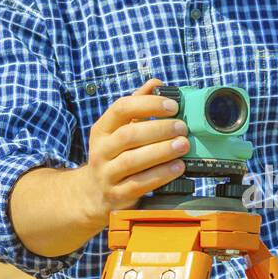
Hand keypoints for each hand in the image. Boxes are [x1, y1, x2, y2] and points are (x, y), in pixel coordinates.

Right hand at [78, 78, 189, 225]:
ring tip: (183, 145)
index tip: (172, 106)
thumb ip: (137, 105)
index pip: (121, 109)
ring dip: (162, 151)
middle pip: (128, 135)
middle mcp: (101, 150)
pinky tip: (178, 167)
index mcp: (102, 129)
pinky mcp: (117, 195)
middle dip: (159, 129)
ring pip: (133, 160)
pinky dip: (161, 175)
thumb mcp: (119, 129)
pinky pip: (139, 184)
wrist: (94, 193)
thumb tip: (155, 83)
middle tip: (182, 127)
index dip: (148, 104)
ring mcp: (107, 174)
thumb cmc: (114, 155)